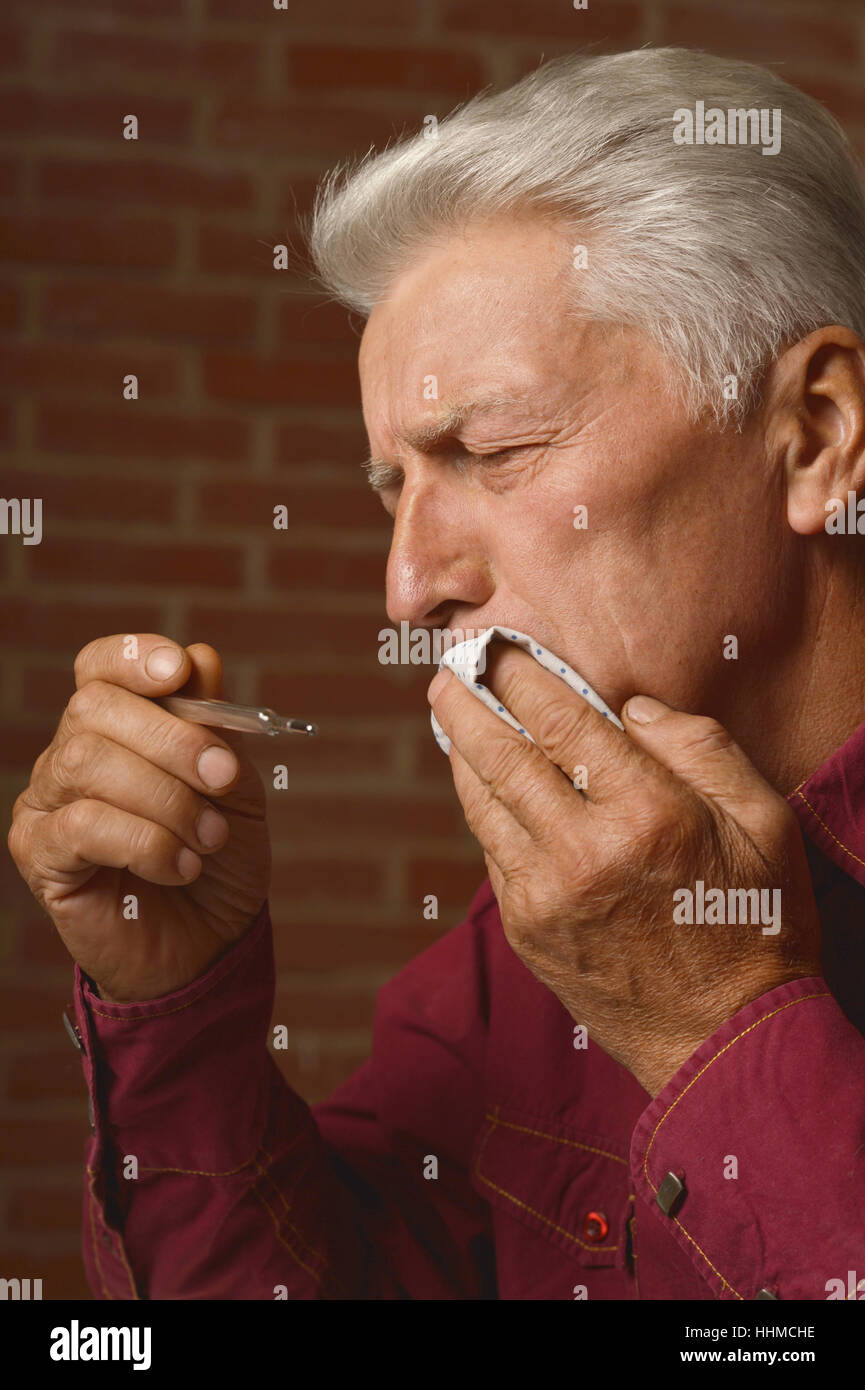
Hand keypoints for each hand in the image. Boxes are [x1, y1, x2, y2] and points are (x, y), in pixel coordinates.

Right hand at [8, 634, 268, 1001]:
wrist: (209, 943)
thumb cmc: (217, 857)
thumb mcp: (233, 783)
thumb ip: (215, 724)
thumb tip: (201, 656)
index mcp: (116, 726)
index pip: (99, 667)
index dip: (133, 657)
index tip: (179, 672)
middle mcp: (70, 755)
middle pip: (94, 708)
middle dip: (172, 738)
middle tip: (223, 778)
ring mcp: (46, 803)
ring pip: (87, 763)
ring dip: (165, 798)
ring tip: (208, 838)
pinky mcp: (40, 854)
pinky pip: (82, 825)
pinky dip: (147, 842)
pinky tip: (181, 867)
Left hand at [428, 649, 822, 1095]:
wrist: (724, 1039)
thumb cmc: (755, 924)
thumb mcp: (763, 823)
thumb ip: (700, 749)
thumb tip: (630, 709)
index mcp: (645, 813)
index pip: (562, 721)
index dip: (522, 675)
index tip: (500, 646)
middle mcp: (582, 851)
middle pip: (502, 756)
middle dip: (467, 704)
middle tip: (446, 670)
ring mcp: (544, 895)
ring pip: (484, 804)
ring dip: (461, 753)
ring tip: (451, 713)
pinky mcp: (526, 929)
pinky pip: (491, 850)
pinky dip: (481, 808)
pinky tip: (482, 783)